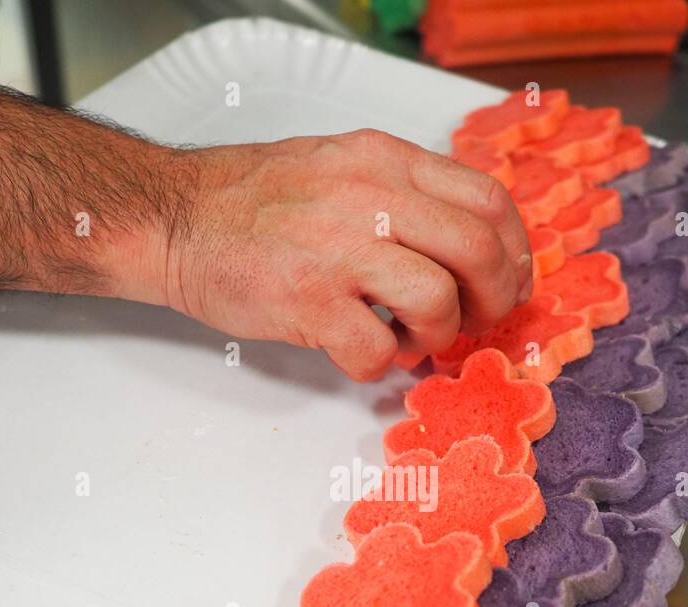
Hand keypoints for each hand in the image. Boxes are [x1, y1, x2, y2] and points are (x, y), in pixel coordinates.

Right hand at [159, 130, 532, 380]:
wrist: (175, 219)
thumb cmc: (253, 202)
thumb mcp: (342, 167)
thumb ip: (404, 194)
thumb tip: (467, 246)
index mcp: (385, 161)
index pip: (487, 199)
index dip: (513, 252)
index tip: (507, 281)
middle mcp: (370, 197)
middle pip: (478, 251)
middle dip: (491, 300)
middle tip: (472, 322)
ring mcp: (338, 249)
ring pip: (437, 301)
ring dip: (435, 336)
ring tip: (408, 339)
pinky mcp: (307, 301)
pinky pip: (375, 349)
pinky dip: (378, 364)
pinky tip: (360, 351)